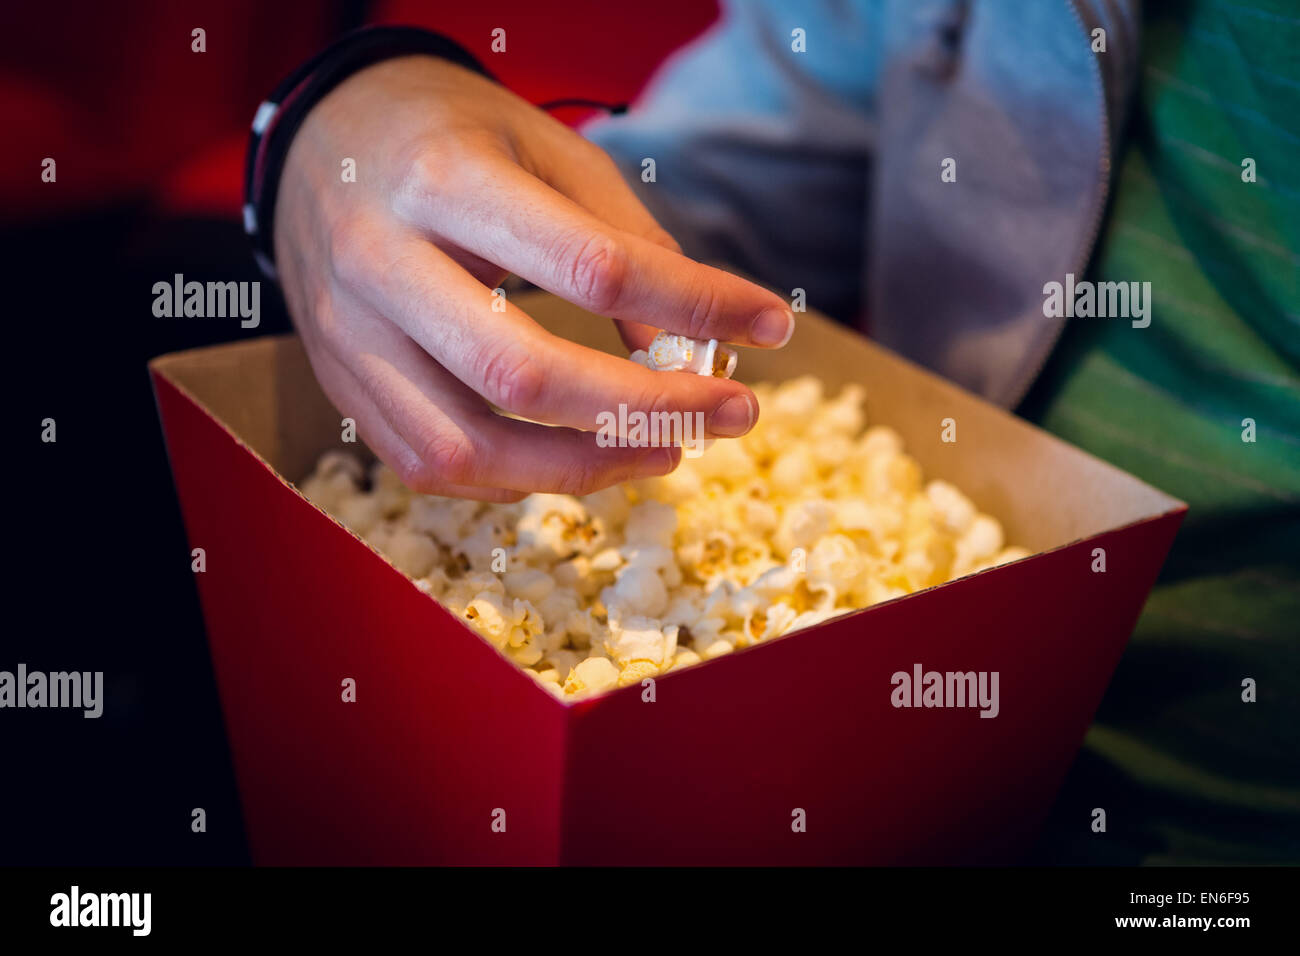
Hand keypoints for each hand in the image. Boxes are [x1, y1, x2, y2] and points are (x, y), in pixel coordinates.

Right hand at [274, 55, 793, 499]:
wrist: (323, 147)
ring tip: (664, 451)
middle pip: (523, 373)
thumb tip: (690, 352)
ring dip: (584, 467)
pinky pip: (432, 466)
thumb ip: (624, 245)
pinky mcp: (342, 385)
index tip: (770, 323)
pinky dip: (518, 478)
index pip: (590, 264)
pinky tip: (578, 456)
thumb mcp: (550, 154)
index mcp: (445, 179)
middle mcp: (382, 261)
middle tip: (730, 415)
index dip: (694, 305)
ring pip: (468, 446)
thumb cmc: (455, 141)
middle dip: (647, 410)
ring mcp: (351, 335)